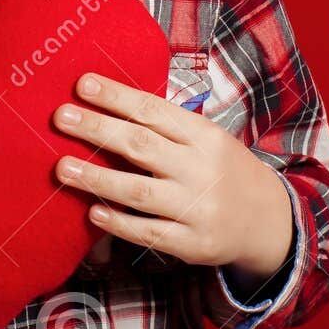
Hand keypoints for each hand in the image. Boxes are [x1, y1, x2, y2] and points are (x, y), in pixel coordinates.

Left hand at [51, 72, 293, 281]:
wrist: (269, 221)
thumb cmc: (224, 171)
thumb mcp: (207, 140)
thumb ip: (166, 127)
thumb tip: (108, 105)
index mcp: (205, 136)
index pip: (153, 111)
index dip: (116, 96)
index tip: (82, 84)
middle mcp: (201, 169)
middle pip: (141, 145)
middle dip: (97, 129)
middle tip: (60, 117)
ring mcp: (198, 208)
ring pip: (138, 191)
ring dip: (96, 178)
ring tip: (61, 167)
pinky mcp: (193, 244)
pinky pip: (149, 232)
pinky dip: (118, 223)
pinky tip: (91, 211)